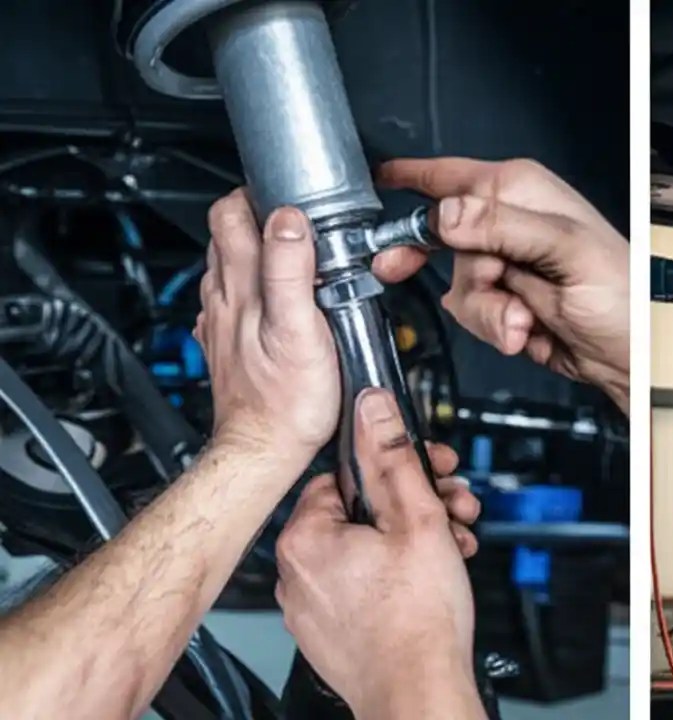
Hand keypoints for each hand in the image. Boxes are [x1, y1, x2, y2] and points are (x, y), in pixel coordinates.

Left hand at [197, 191, 338, 467]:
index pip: (231, 215)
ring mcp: (221, 322)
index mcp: (242, 288)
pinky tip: (272, 300)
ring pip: (227, 266)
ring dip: (254, 251)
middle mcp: (224, 299)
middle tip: (296, 221)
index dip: (257, 194)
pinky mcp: (226, 345)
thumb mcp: (301, 330)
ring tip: (291, 255)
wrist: (264, 450)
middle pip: (226, 235)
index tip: (289, 194)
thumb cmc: (288, 402)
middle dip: (256, 216)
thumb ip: (291, 271)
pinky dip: (250, 288)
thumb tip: (289, 219)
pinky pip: (231, 301)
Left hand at [275, 389, 484, 719]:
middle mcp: (293, 572)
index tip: (425, 475)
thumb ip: (394, 455)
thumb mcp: (417, 518)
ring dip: (410, 541)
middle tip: (449, 511)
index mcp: (304, 536)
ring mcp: (308, 607)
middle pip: (357, 512)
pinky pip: (357, 586)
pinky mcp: (325, 632)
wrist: (418, 690)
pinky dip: (392, 576)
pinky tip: (428, 578)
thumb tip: (375, 407)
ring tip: (449, 548)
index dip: (395, 470)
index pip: (343, 475)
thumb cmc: (416, 620)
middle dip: (412, 506)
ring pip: (362, 550)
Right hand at [374, 158, 629, 413]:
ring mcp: (505, 265)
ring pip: (456, 285)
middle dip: (469, 276)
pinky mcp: (503, 302)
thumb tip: (448, 214)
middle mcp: (510, 223)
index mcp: (524, 192)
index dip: (411, 179)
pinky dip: (495, 327)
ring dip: (488, 311)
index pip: (452, 175)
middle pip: (442, 240)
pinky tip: (525, 329)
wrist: (630, 355)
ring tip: (525, 318)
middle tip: (457, 282)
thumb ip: (503, 227)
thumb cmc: (623, 297)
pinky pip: (470, 313)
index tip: (376, 181)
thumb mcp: (568, 251)